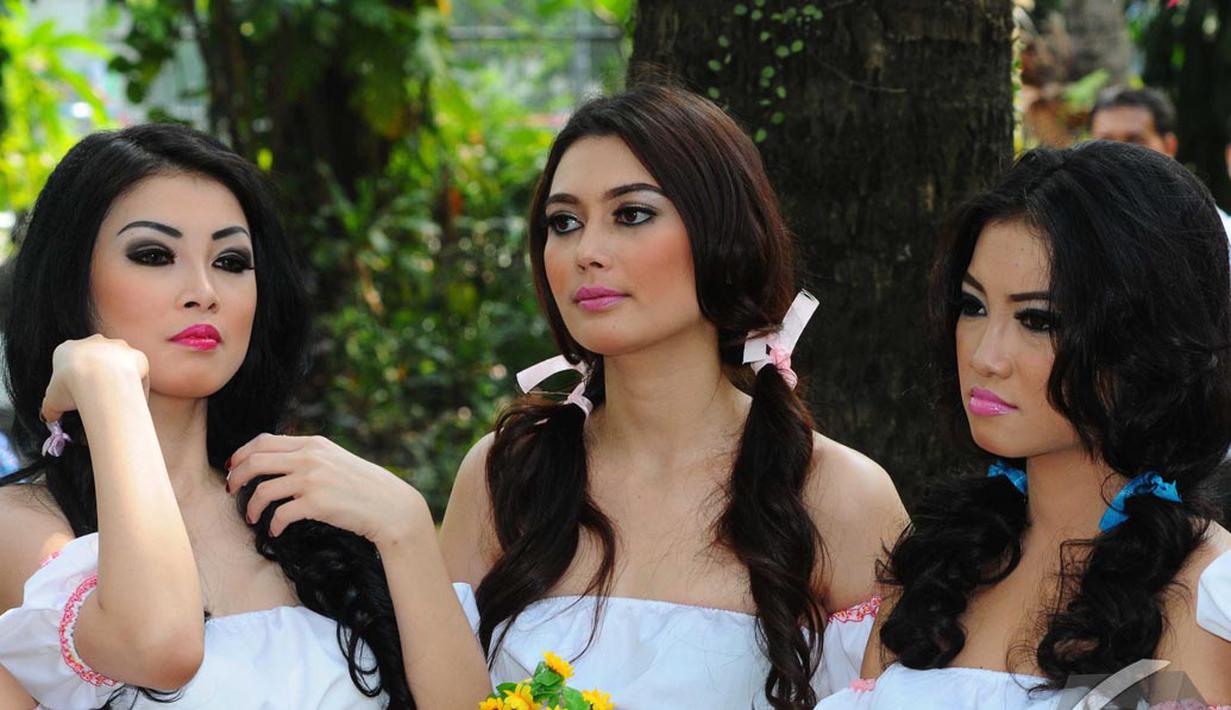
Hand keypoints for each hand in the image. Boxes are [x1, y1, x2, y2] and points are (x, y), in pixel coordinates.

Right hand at [41, 334, 149, 422]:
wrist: (99, 380)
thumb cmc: (71, 386)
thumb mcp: (52, 400)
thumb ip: (51, 408)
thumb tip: (50, 416)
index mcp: (68, 349)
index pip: (71, 364)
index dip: (74, 381)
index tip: (78, 396)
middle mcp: (94, 342)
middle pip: (96, 361)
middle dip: (97, 378)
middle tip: (98, 398)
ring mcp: (117, 346)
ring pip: (118, 364)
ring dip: (118, 379)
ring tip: (116, 400)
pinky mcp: (136, 355)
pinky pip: (137, 372)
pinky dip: (136, 385)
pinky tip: (132, 400)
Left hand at [225, 434, 431, 546]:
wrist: (390, 505)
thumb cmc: (363, 486)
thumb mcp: (336, 459)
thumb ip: (310, 456)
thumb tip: (279, 461)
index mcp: (314, 444)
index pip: (263, 441)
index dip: (241, 454)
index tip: (233, 468)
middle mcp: (310, 457)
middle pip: (255, 461)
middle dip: (237, 477)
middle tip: (231, 491)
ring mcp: (312, 480)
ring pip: (262, 490)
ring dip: (251, 507)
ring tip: (252, 517)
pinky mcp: (316, 504)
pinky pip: (280, 514)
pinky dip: (272, 525)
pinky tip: (275, 531)